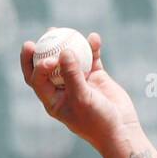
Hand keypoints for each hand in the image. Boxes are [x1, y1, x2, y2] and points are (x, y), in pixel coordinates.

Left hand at [20, 32, 140, 154]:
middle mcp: (63, 89)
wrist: (121, 129)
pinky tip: (94, 37)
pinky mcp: (96, 77)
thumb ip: (72, 75)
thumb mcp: (82, 99)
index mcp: (52, 100)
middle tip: (39, 37)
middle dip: (40, 52)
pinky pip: (91, 58)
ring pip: (69, 59)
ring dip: (65, 44)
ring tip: (60, 28)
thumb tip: (64, 51)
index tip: (48, 59)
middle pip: (47, 67)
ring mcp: (79, 82)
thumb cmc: (97, 120)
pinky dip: (92, 48)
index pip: (36, 80)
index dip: (36, 66)